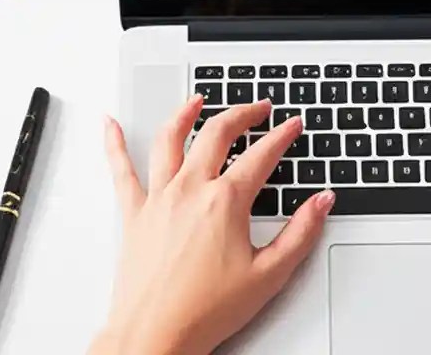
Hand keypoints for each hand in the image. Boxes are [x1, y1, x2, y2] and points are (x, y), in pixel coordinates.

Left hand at [91, 97, 333, 354]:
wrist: (155, 336)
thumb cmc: (205, 312)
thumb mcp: (269, 275)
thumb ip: (301, 234)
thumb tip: (321, 202)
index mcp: (225, 202)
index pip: (262, 155)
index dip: (282, 136)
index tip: (292, 126)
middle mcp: (190, 191)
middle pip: (217, 133)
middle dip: (243, 113)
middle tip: (259, 108)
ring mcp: (158, 199)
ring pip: (170, 139)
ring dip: (185, 113)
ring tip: (197, 100)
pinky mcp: (134, 215)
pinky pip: (121, 170)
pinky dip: (113, 143)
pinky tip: (109, 124)